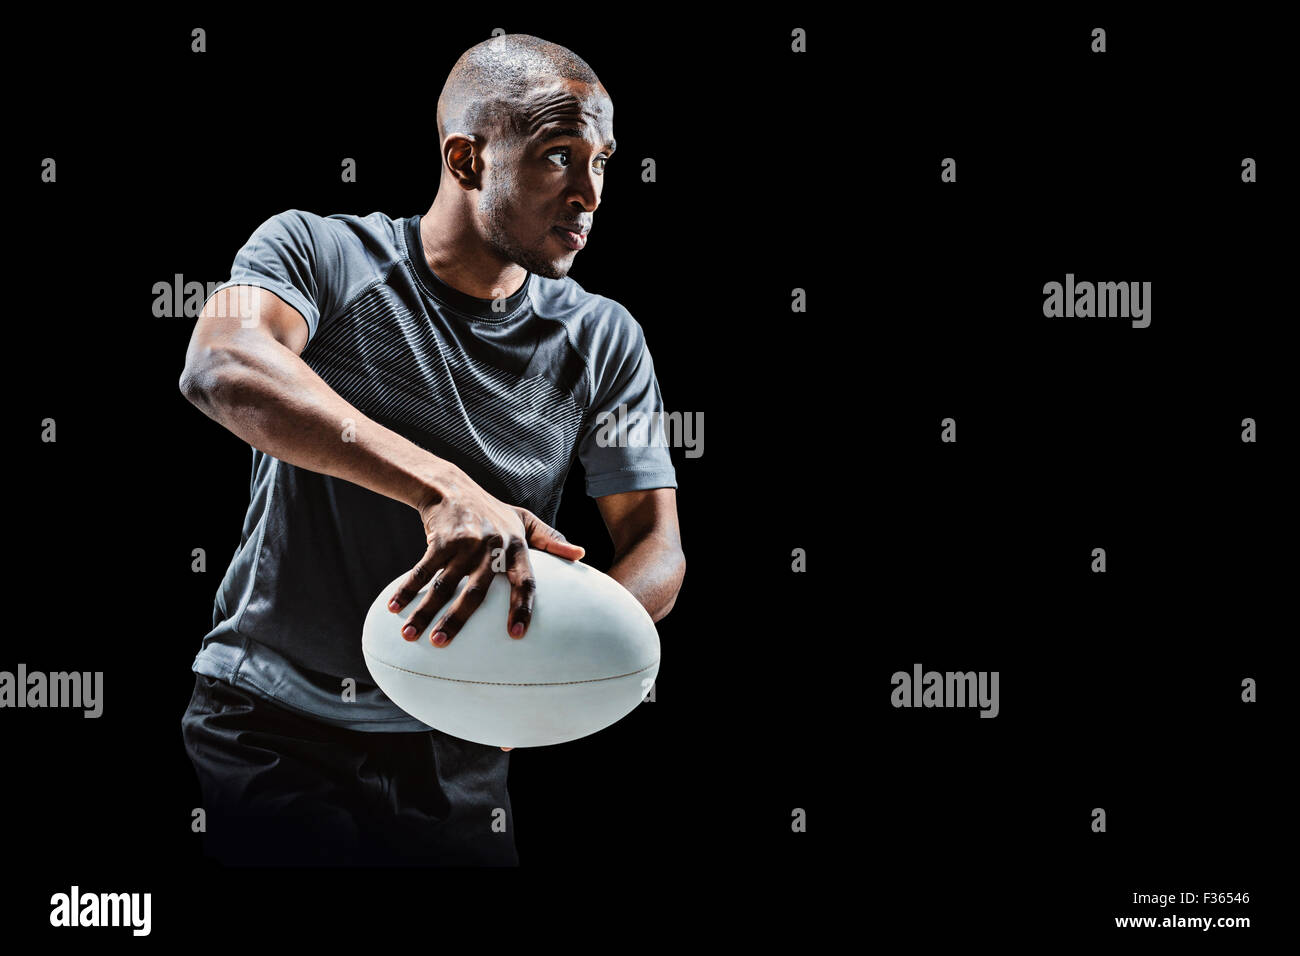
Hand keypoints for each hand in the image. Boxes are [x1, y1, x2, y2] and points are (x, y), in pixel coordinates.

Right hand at [387, 467, 583, 650]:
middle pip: (475, 591)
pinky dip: (407, 590)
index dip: (521, 607)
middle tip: (443, 645)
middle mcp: (492, 546)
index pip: (524, 581)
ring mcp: (464, 543)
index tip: (516, 635)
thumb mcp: (524, 521)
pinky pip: (422, 570)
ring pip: (444, 585)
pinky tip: (395, 610)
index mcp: (516, 546)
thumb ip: (551, 539)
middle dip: (457, 620)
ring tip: (412, 636)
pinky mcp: (440, 540)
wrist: (454, 486)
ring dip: (425, 612)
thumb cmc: (493, 511)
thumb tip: (582, 554)